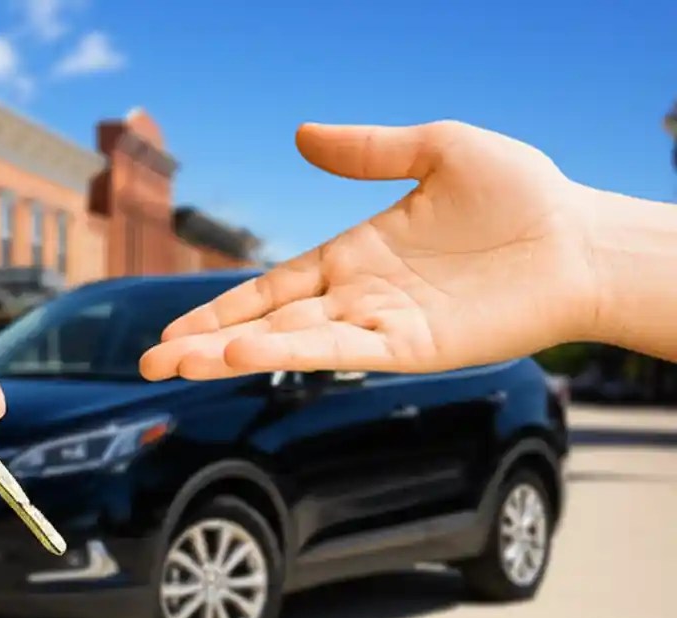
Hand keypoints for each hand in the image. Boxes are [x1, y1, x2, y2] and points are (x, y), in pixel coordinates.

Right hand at [141, 120, 601, 379]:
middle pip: (266, 324)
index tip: (173, 332)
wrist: (582, 238)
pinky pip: (343, 352)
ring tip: (179, 366)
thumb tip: (301, 134)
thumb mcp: (437, 149)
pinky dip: (295, 353)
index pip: (270, 289)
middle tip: (153, 363)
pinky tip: (249, 354)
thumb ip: (368, 149)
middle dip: (207, 344)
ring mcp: (383, 325)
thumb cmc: (520, 194)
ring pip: (293, 344)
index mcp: (353, 256)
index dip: (220, 311)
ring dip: (234, 355)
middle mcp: (358, 297)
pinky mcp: (414, 347)